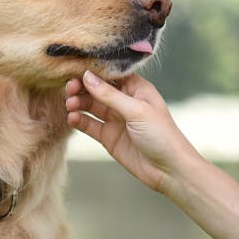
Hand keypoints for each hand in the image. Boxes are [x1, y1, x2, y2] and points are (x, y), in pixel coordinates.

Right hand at [66, 71, 193, 194]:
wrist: (169, 169)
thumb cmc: (161, 135)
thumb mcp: (136, 111)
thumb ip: (110, 95)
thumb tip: (87, 76)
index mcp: (137, 89)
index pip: (111, 74)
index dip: (94, 71)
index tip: (76, 68)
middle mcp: (125, 102)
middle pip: (97, 89)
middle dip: (82, 87)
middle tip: (69, 88)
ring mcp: (116, 119)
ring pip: (91, 106)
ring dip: (79, 103)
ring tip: (70, 104)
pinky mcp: (109, 137)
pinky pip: (90, 125)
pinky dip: (80, 120)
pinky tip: (72, 118)